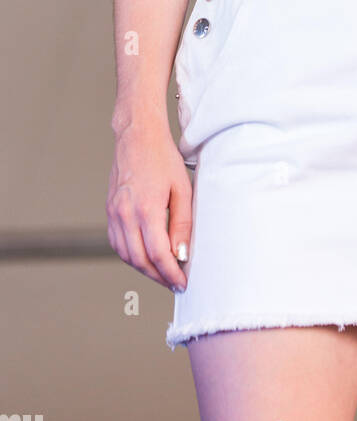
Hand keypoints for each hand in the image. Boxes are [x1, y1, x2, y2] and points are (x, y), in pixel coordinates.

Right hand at [106, 119, 191, 292]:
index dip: (171, 273)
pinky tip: (145, 257)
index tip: (182, 283)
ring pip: (126, 255)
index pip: (158, 254)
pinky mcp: (110, 210)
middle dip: (158, 277)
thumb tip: (181, 254)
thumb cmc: (164, 159)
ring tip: (162, 273)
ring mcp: (114, 213)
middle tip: (174, 283)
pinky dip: (130, 256)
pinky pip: (117, 243)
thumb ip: (182, 224)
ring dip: (143, 269)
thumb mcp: (182, 189)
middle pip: (140, 260)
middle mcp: (125, 214)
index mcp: (146, 208)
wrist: (137, 136)